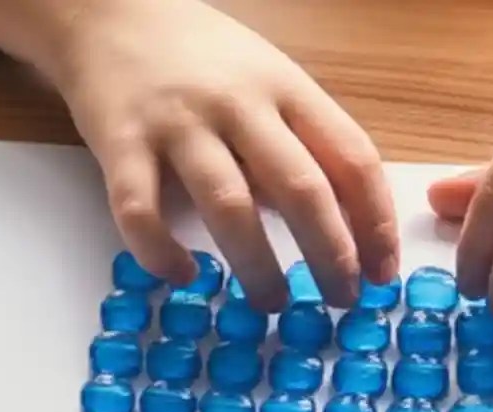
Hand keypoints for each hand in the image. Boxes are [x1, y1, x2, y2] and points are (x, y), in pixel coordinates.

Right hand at [55, 0, 396, 309]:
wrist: (109, 12)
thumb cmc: (204, 60)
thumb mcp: (270, 83)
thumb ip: (301, 146)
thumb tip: (336, 230)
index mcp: (287, 89)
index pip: (352, 158)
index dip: (376, 222)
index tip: (382, 271)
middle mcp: (238, 104)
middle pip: (301, 189)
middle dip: (331, 255)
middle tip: (342, 299)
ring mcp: (178, 124)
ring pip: (230, 207)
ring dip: (258, 268)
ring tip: (274, 302)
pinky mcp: (120, 143)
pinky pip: (141, 211)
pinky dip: (162, 253)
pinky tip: (184, 275)